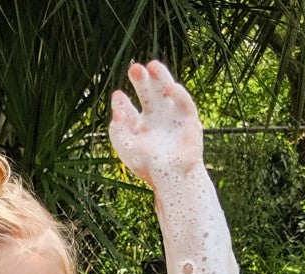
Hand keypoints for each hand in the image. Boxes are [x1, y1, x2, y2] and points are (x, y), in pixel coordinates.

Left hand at [108, 61, 202, 184]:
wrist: (172, 178)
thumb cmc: (148, 167)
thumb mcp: (127, 149)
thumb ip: (117, 132)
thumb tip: (115, 113)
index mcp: (139, 128)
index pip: (129, 110)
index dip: (122, 102)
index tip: (117, 96)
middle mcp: (155, 119)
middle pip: (148, 94)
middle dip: (141, 81)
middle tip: (134, 68)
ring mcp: (172, 117)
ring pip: (166, 91)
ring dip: (160, 77)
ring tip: (152, 65)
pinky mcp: (189, 119)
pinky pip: (184, 103)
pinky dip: (179, 94)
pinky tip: (170, 88)